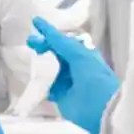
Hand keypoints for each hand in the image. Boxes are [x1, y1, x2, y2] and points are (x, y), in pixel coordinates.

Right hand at [27, 17, 120, 133]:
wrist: (104, 111)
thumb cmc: (95, 79)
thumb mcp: (79, 56)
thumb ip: (62, 42)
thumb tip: (46, 27)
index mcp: (84, 55)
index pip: (63, 41)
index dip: (50, 33)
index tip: (35, 22)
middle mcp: (75, 67)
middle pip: (55, 54)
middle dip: (43, 46)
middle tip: (30, 42)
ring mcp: (68, 83)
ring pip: (50, 69)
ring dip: (40, 63)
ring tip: (30, 58)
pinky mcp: (61, 97)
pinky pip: (47, 86)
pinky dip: (39, 82)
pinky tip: (31, 76)